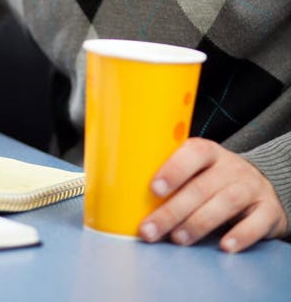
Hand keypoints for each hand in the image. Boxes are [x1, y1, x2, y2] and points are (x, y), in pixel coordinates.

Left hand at [139, 138, 287, 252]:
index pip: (193, 153)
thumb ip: (173, 178)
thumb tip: (130, 198)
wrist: (259, 186)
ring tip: (179, 238)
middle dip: (174, 210)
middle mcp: (230, 167)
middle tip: (151, 229)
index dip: (174, 169)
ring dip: (199, 222)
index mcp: (208, 152)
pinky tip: (225, 246)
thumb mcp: (196, 171)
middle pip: (202, 186)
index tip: (154, 189)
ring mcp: (251, 187)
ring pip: (226, 202)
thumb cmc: (214, 179)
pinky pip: (256, 222)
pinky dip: (241, 235)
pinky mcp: (268, 210)